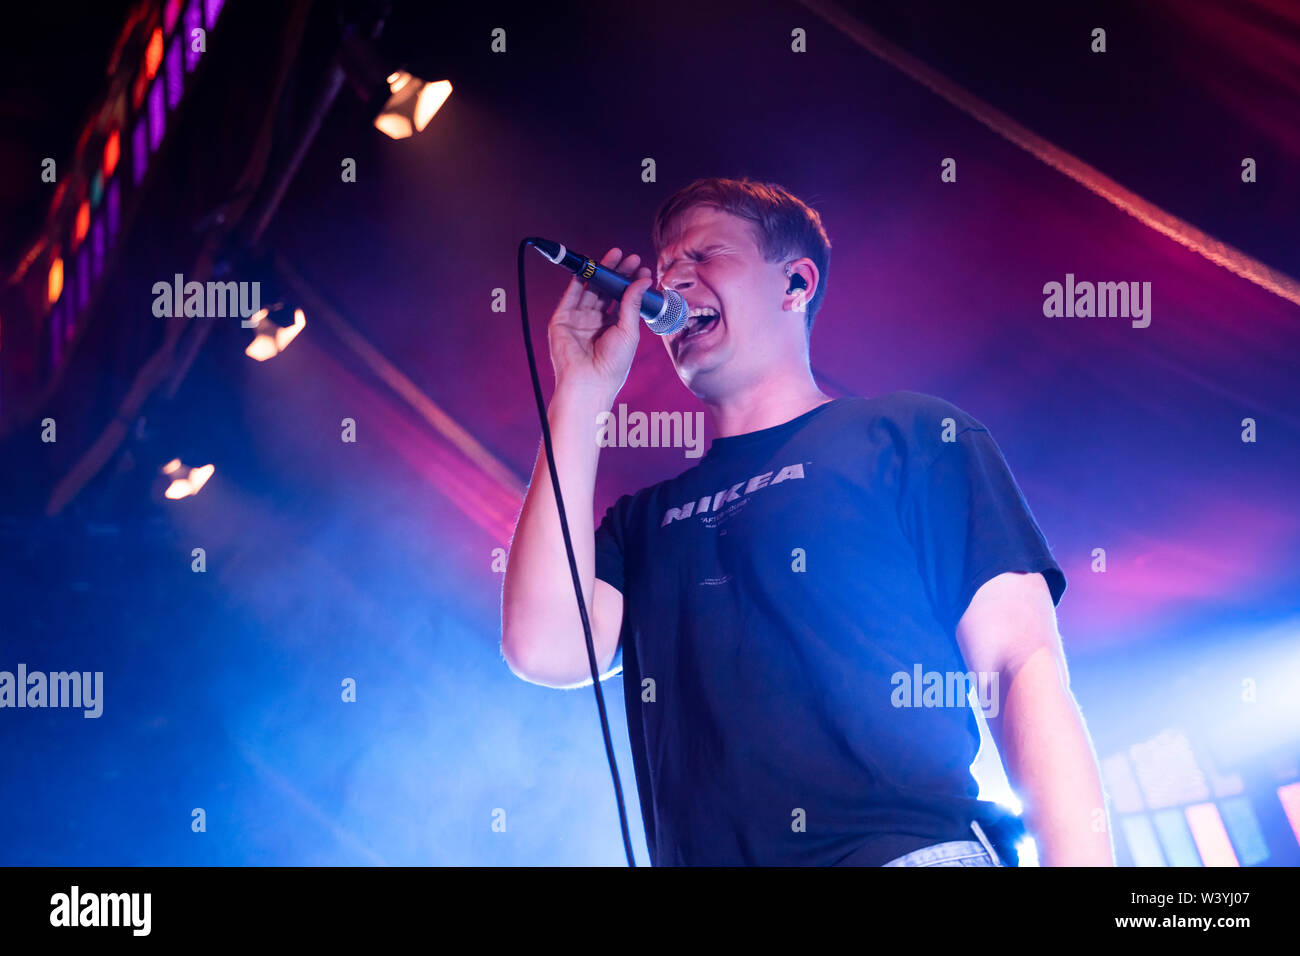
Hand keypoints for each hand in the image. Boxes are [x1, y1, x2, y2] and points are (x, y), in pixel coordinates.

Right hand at [546, 247, 652, 402]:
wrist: (589, 381)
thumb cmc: (613, 364)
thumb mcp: (629, 331)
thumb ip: (632, 304)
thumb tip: (642, 280)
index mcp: (614, 328)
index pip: (623, 300)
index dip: (632, 284)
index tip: (642, 269)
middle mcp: (595, 322)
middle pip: (607, 291)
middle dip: (618, 273)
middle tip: (630, 258)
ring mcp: (578, 320)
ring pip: (590, 289)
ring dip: (601, 271)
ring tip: (616, 255)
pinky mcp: (561, 320)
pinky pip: (570, 296)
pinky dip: (579, 280)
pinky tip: (590, 266)